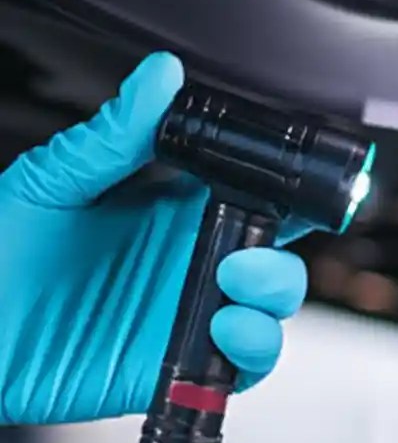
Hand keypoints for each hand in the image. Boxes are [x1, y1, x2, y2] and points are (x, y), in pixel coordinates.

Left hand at [0, 52, 306, 423]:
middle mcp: (186, 264)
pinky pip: (238, 367)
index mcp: (171, 212)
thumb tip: (160, 76)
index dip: (289, 192)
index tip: (301, 183)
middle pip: (277, 257)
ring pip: (270, 310)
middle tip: (248, 247)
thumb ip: (115, 133)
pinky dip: (251, 350)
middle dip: (284, 252)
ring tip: (234, 282)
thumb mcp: (51, 178)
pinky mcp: (172, 366)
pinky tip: (225, 329)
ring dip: (274, 296)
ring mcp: (183, 316)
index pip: (254, 198)